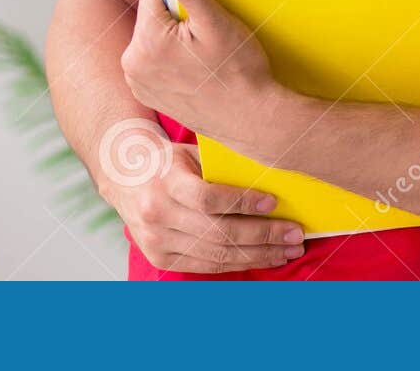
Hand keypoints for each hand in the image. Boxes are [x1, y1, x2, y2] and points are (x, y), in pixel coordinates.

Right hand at [97, 120, 305, 272]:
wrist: (125, 176)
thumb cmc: (168, 161)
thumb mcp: (190, 153)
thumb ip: (222, 167)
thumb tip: (272, 177)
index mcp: (164, 181)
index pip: (207, 198)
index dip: (242, 203)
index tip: (273, 202)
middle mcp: (156, 213)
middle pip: (217, 232)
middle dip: (262, 236)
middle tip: (294, 234)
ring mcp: (157, 240)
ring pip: (216, 254)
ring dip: (258, 254)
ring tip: (287, 250)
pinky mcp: (161, 258)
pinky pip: (207, 265)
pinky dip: (239, 263)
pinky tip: (263, 257)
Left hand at [121, 0, 286, 156]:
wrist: (252, 120)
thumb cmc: (239, 72)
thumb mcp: (216, 24)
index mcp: (145, 41)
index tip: (201, 12)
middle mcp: (132, 63)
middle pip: (151, 14)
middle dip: (175, 18)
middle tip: (205, 39)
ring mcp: (137, 82)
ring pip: (152, 36)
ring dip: (172, 38)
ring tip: (202, 57)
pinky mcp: (146, 94)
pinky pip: (152, 59)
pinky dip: (169, 59)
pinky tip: (194, 71)